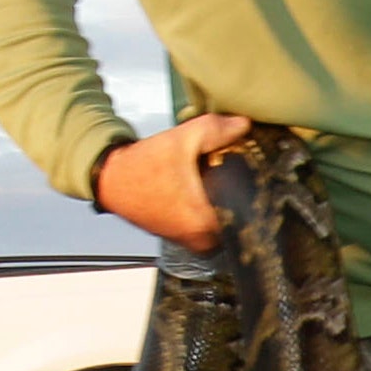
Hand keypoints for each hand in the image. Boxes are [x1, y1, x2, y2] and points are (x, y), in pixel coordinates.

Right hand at [96, 112, 257, 249]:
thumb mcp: (184, 138)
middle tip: (236, 174)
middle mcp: (203, 241)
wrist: (114, 180)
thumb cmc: (145, 164)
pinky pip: (214, 228)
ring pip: (229, 224)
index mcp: (206, 222)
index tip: (256, 174)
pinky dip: (215, 211)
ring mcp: (195, 245)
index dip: (256, 190)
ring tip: (219, 182)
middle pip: (243, 219)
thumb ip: (218, 131)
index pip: (252, 213)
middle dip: (242, 196)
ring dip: (229, 204)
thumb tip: (246, 126)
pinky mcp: (187, 241)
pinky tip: (208, 192)